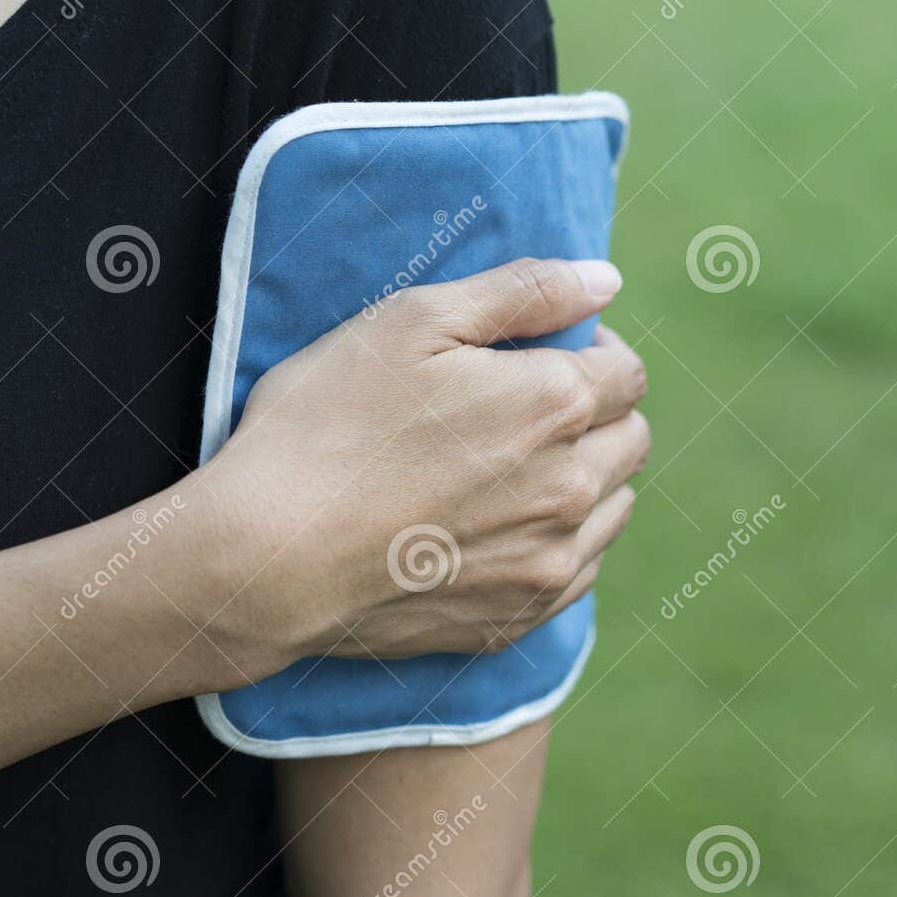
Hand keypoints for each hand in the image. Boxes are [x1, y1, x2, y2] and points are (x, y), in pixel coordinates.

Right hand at [198, 258, 648, 679]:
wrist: (266, 559)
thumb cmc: (325, 425)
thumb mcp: (412, 322)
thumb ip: (523, 291)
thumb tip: (607, 280)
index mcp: (555, 402)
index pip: (626, 370)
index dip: (589, 352)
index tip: (538, 356)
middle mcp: (571, 486)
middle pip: (630, 438)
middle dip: (594, 414)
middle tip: (519, 410)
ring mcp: (550, 560)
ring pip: (614, 506)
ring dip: (586, 479)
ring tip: (510, 469)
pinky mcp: (520, 616)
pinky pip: (580, 569)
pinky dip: (559, 541)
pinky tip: (500, 527)